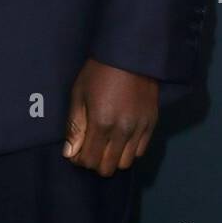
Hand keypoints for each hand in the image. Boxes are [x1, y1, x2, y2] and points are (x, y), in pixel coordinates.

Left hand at [62, 57, 158, 175]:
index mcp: (101, 123)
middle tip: (88, 149)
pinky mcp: (152, 124)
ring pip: (125, 163)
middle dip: (94, 162)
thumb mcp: (79, 94)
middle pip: (107, 167)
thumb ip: (75, 126)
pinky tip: (119, 140)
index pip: (89, 160)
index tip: (75, 151)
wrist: (130, 55)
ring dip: (112, 159)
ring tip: (105, 145)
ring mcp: (139, 129)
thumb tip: (69, 153)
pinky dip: (128, 151)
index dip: (79, 160)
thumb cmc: (99, 72)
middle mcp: (122, 131)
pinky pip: (140, 152)